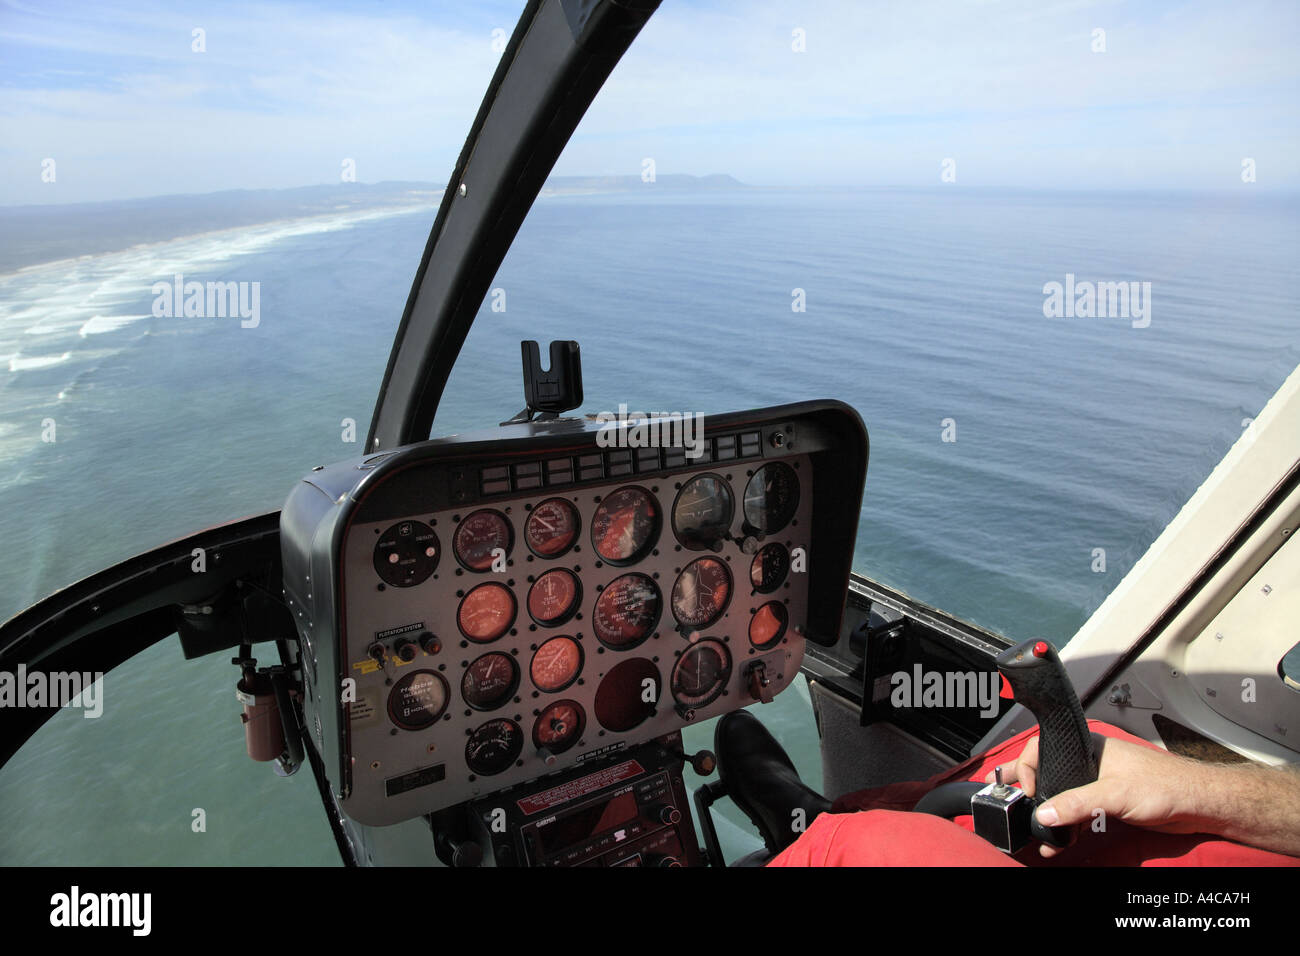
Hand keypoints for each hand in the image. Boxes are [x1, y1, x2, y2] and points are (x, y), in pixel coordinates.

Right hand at [985, 733, 1214, 857]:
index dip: (1026, 769)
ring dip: (1046, 809)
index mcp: (1088, 747)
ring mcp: (1099, 781)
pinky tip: (1057, 838)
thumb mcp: (1115, 793)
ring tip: (1026, 821)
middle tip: (1001, 791)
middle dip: (1025, 783)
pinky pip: (1077, 810)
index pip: (1042, 750)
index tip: (1023, 793)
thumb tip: (1045, 814)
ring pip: (1062, 793)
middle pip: (1048, 770)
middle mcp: (1090, 761)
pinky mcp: (1108, 801)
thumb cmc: (1166, 785)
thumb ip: (1077, 803)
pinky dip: (1065, 823)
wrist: (1198, 804)